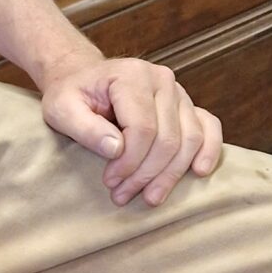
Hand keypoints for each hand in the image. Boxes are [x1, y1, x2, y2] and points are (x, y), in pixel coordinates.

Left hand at [40, 55, 223, 208]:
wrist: (83, 79)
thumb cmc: (71, 95)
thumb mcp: (62, 109)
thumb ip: (85, 129)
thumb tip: (116, 150)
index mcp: (131, 76)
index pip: (142, 128)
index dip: (130, 162)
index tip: (110, 181)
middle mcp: (161, 80)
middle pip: (167, 138)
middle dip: (146, 174)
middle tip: (123, 195)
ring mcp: (178, 92)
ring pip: (189, 139)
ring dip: (172, 174)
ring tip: (151, 197)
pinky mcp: (186, 105)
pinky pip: (208, 127)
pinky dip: (209, 150)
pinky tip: (199, 171)